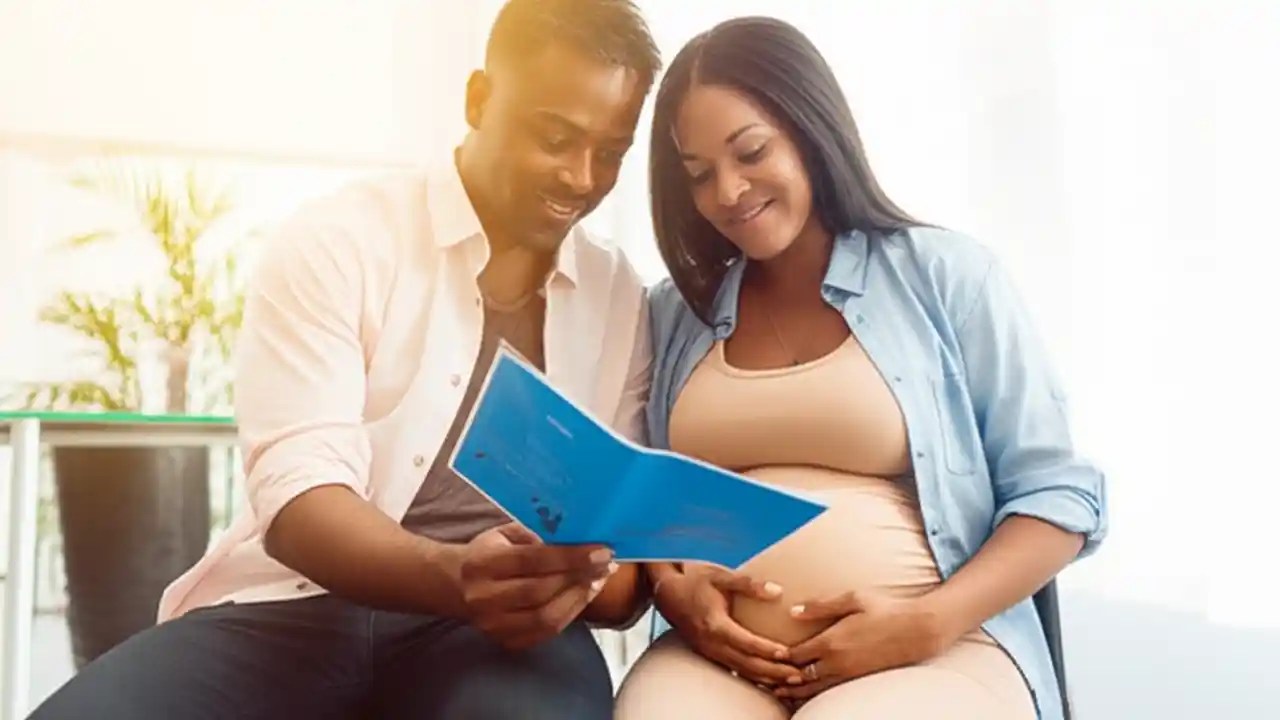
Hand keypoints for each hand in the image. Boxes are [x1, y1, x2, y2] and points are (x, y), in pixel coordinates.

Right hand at [456, 523, 613, 651]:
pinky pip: (546, 633)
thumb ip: (538, 534)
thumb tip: (581, 540)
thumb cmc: (490, 553)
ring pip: (547, 617)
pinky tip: (582, 596)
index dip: (570, 557)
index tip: (601, 551)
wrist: (457, 585)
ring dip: (580, 598)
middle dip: (579, 577)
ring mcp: (492, 624)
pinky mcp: (504, 641)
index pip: (532, 561)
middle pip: (541, 591)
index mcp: (482, 563)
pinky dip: (571, 614)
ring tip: (597, 580)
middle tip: (605, 564)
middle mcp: (483, 597)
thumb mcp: (506, 533)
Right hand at [654, 564, 797, 685]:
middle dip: (774, 671)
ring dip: (765, 677)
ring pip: (740, 671)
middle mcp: (711, 642)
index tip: (788, 654)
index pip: (746, 643)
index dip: (768, 650)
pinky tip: (768, 680)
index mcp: (715, 624)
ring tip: (789, 681)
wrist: (667, 590)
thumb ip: (749, 584)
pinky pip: (732, 670)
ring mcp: (708, 650)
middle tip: (798, 674)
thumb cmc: (695, 580)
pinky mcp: (708, 653)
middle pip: (747, 664)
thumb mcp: (721, 576)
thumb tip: (778, 591)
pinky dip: (752, 676)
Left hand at [774, 589, 953, 701]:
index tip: (761, 653)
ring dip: (794, 690)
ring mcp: (848, 674)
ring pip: (813, 688)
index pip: (794, 654)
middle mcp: (836, 662)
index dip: (776, 656)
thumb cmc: (885, 608)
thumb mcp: (851, 599)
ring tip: (776, 691)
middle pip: (799, 676)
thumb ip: (820, 606)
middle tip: (760, 678)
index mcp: (831, 641)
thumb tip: (793, 611)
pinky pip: (829, 690)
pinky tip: (805, 692)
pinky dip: (813, 693)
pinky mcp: (858, 679)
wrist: (917, 630)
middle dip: (780, 677)